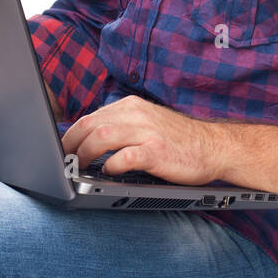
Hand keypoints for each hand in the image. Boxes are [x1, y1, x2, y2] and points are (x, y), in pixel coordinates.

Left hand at [60, 95, 223, 185]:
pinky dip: (111, 166)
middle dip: (71, 145)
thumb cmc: (178, 140)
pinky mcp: (157, 151)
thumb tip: (88, 141)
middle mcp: (137, 114)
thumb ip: (121, 127)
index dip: (71, 135)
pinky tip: (110, 172)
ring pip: (101, 137)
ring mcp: (147, 131)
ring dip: (85, 154)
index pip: (90, 117)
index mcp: (131, 106)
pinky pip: (124, 157)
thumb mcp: (146, 123)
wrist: (215, 147)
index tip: (62, 150)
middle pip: (90, 125)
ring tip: (81, 167)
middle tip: (64, 162)